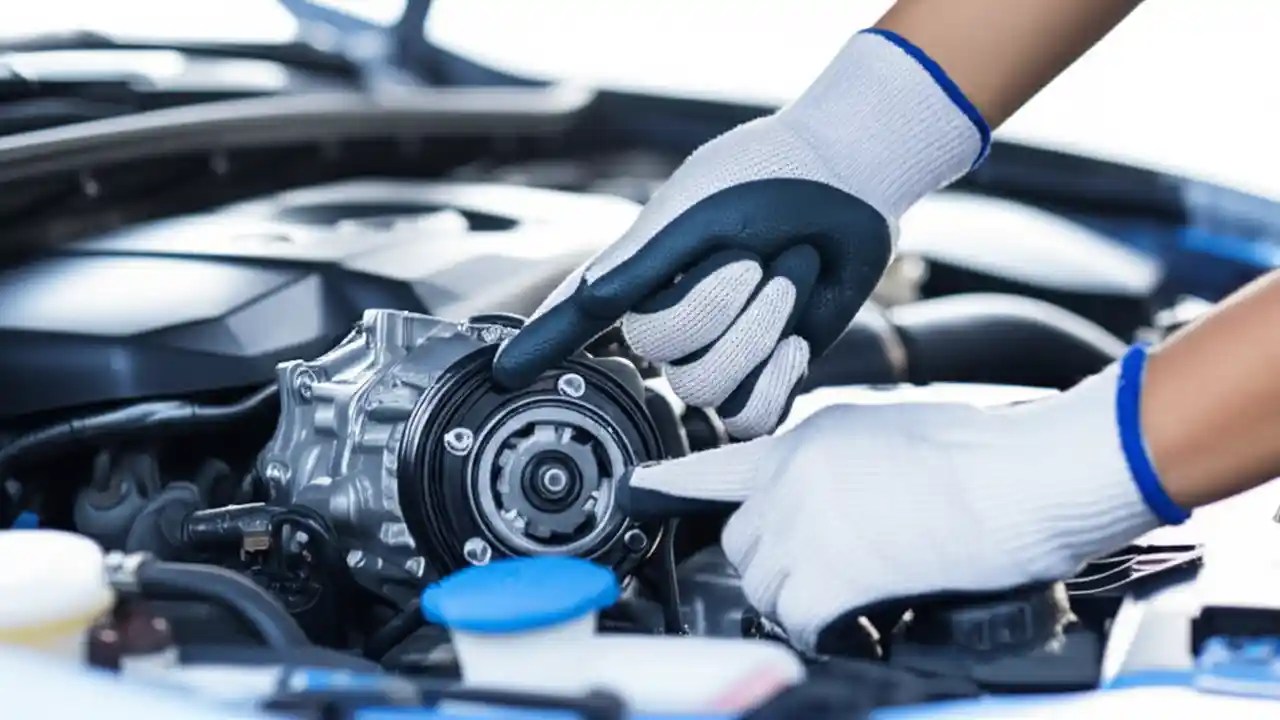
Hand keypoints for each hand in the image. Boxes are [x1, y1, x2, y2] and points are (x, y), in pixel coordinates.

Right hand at [493, 30, 988, 438]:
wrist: (846, 183)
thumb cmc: (764, 178)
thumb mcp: (696, 210)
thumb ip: (643, 260)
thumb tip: (594, 297)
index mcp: (640, 277)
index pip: (578, 318)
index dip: (541, 345)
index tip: (504, 372)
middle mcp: (669, 323)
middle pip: (662, 354)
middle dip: (720, 302)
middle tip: (755, 256)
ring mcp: (717, 355)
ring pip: (708, 388)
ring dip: (761, 325)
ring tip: (786, 273)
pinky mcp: (764, 378)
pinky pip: (752, 417)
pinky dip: (779, 377)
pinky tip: (795, 339)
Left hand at [626, 363, 1162, 650]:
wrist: (1027, 474)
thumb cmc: (987, 455)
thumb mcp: (892, 435)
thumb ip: (839, 466)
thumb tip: (829, 505)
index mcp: (808, 440)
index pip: (717, 465)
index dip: (672, 482)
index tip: (636, 489)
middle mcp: (792, 479)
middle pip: (741, 543)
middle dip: (774, 566)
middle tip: (825, 574)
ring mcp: (804, 526)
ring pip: (763, 588)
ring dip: (801, 602)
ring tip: (855, 595)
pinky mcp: (829, 575)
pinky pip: (797, 621)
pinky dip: (825, 630)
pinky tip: (862, 618)